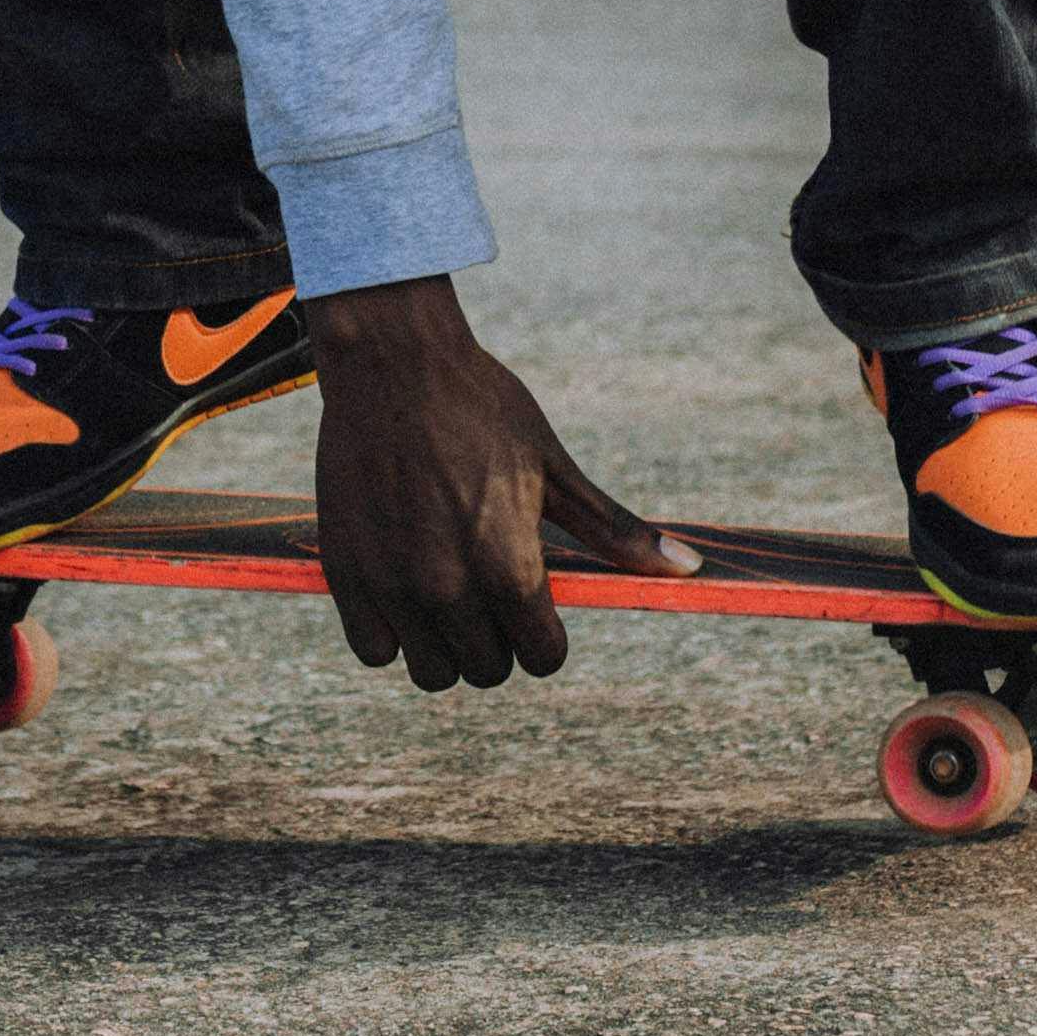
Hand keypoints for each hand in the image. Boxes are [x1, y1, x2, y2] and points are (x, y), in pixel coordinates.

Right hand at [306, 274, 689, 687]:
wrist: (392, 362)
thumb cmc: (484, 408)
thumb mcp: (554, 467)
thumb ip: (614, 531)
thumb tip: (691, 568)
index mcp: (510, 566)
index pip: (543, 658)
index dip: (548, 633)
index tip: (536, 599)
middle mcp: (449, 588)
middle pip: (488, 671)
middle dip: (500, 641)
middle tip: (490, 586)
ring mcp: (392, 585)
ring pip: (431, 673)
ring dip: (446, 646)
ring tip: (449, 592)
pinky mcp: (345, 574)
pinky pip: (374, 650)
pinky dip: (391, 633)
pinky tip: (403, 588)